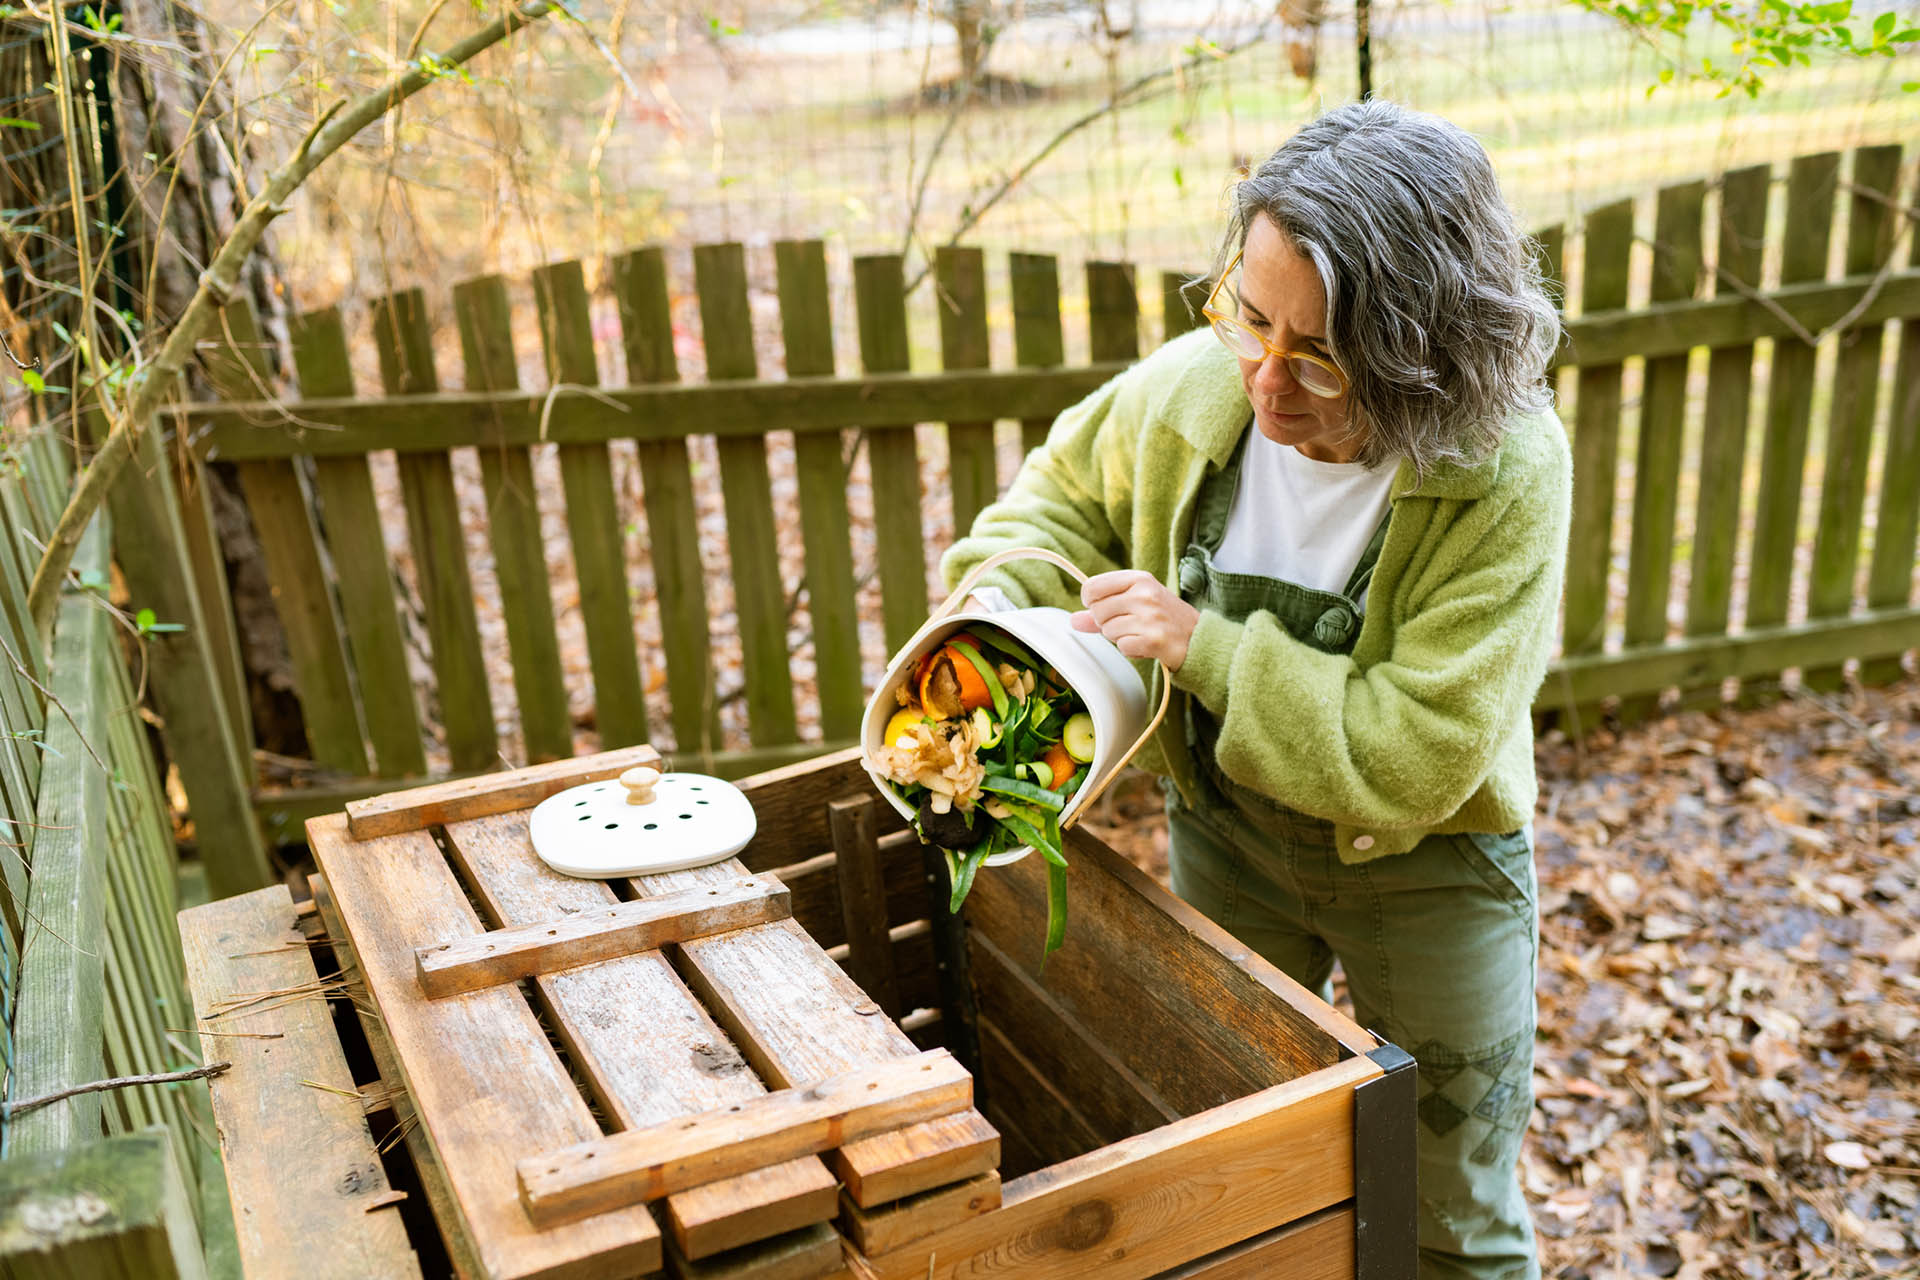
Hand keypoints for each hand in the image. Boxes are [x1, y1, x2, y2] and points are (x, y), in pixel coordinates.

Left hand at [1070, 570, 1199, 669]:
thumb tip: (1072, 620)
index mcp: (1139, 578)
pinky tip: (1147, 644)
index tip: (1102, 607)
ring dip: (1120, 637)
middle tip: (1129, 623)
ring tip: (1141, 633)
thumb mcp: (1136, 602)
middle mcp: (1145, 594)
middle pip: (1097, 612)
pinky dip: (1132, 650)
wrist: (1199, 638)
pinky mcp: (1154, 639)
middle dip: (1106, 623)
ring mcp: (1150, 616)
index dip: (1090, 601)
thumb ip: (1102, 609)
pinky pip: (1123, 647)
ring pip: (1108, 631)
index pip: (1092, 587)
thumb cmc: (1164, 618)